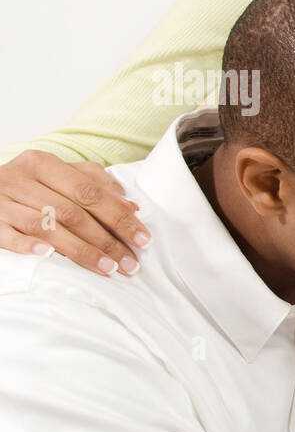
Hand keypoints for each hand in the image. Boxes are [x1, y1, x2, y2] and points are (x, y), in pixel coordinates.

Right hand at [0, 150, 150, 274]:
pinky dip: (28, 244)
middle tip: (129, 262)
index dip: (119, 217)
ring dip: (80, 250)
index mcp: (43, 163)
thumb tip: (131, 206)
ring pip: (46, 226)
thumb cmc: (28, 186)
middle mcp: (20, 178)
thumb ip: (95, 185)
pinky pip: (7, 234)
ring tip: (107, 268)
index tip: (142, 238)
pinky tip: (48, 255)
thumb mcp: (59, 176)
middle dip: (106, 240)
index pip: (90, 192)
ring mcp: (0, 200)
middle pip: (72, 212)